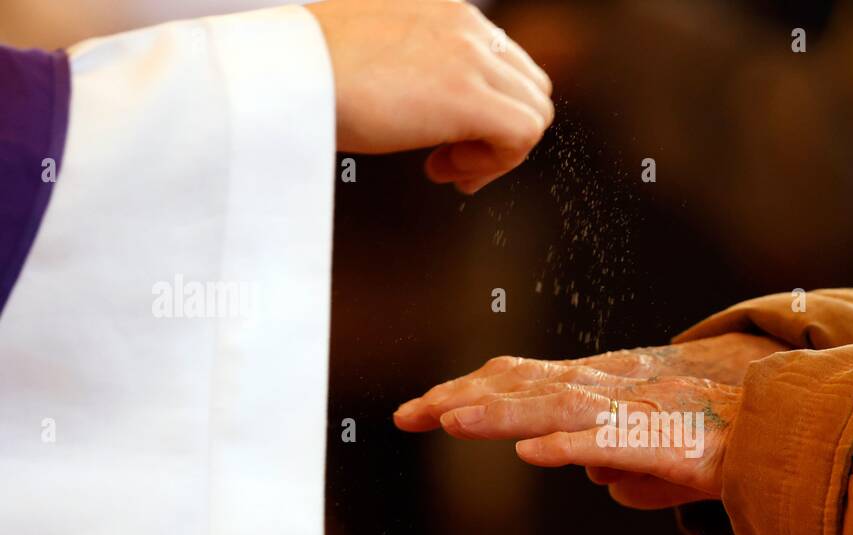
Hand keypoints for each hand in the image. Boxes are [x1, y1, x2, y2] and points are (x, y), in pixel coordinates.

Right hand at [308, 0, 553, 192]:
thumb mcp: (374, 52)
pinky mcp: (470, 97)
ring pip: (535, 114)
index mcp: (447, 12)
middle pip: (531, 89)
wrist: (286, 71)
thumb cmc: (310, 69)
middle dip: (499, 132)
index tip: (447, 134)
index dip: (488, 110)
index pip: (507, 63)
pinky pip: (524, 136)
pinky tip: (446, 169)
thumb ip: (413, 64)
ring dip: (495, 152)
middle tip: (453, 158)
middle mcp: (467, 26)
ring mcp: (471, 59)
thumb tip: (423, 99)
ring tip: (446, 165)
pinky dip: (494, 164)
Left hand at [393, 332, 780, 430]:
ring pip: (558, 409)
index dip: (475, 394)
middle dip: (465, 401)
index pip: (528, 386)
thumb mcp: (666, 461)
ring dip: (504, 415)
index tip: (424, 407)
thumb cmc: (727, 443)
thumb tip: (598, 480)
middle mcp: (613, 391)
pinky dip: (573, 446)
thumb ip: (627, 465)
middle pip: (527, 390)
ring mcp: (637, 412)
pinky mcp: (667, 438)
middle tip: (406, 413)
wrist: (788, 430)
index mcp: (607, 394)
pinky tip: (534, 453)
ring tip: (452, 420)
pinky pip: (613, 441)